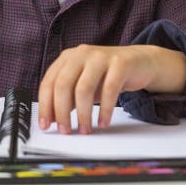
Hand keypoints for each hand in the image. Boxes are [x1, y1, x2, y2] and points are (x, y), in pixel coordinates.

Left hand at [38, 44, 185, 133]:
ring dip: (83, 114)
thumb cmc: (107, 76)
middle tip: (66, 130)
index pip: (49, 82)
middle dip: (62, 112)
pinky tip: (103, 122)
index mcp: (67, 58)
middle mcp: (81, 54)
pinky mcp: (120, 63)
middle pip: (63, 85)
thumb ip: (68, 98)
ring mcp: (100, 57)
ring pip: (84, 88)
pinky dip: (105, 110)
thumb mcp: (83, 85)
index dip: (45, 105)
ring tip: (85, 129)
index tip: (46, 125)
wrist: (140, 62)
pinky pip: (109, 90)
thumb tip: (53, 119)